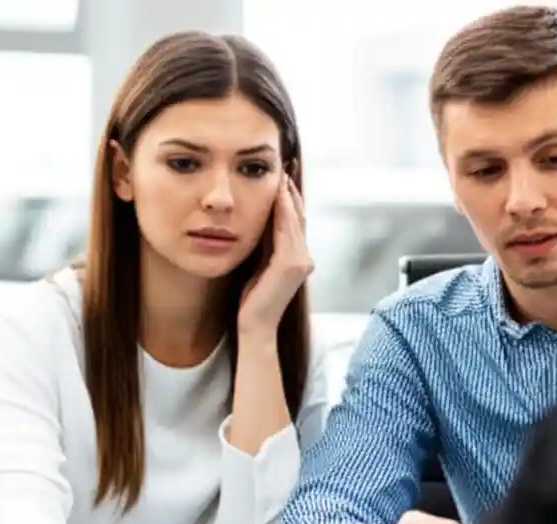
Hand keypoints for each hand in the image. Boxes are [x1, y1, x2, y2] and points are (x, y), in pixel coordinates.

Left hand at [237, 174, 311, 336]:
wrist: (254, 326)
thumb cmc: (252, 301)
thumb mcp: (258, 265)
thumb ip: (264, 246)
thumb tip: (258, 223)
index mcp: (297, 258)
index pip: (295, 220)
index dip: (290, 197)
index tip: (282, 175)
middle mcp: (304, 257)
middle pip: (298, 215)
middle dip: (291, 189)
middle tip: (285, 163)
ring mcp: (300, 260)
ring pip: (295, 218)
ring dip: (288, 193)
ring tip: (281, 172)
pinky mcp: (291, 264)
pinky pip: (286, 228)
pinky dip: (283, 208)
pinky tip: (277, 192)